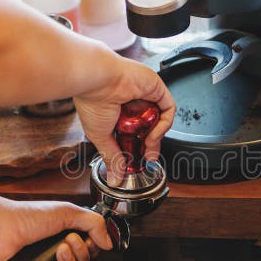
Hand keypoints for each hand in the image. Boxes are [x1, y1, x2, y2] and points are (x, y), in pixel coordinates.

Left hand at [0, 198, 113, 260]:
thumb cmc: (27, 216)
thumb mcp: (68, 211)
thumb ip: (94, 223)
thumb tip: (109, 243)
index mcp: (64, 236)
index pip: (90, 249)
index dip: (93, 247)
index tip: (90, 239)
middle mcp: (55, 252)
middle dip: (81, 253)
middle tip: (68, 241)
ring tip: (59, 250)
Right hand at [73, 53, 174, 186]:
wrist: (95, 79)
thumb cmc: (92, 101)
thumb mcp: (101, 137)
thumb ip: (112, 158)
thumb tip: (115, 180)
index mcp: (118, 110)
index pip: (136, 131)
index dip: (140, 147)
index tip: (140, 160)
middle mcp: (133, 101)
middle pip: (150, 126)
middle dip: (151, 145)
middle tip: (148, 158)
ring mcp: (145, 94)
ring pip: (160, 118)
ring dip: (157, 136)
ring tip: (149, 147)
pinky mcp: (156, 87)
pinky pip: (168, 109)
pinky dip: (164, 124)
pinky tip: (153, 133)